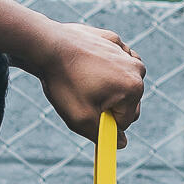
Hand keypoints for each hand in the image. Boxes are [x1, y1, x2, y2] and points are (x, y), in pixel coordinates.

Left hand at [34, 22, 145, 141]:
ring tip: (81, 81)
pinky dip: (102, 66)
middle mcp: (136, 69)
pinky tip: (84, 64)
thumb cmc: (65, 82)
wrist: (46, 46)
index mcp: (134, 89)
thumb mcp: (81, 119)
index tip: (85, 111)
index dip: (102, 121)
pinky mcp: (113, 40)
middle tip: (82, 97)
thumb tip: (121, 143)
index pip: (125, 121)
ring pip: (120, 82)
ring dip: (106, 86)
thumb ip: (104, 135)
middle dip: (108, 104)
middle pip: (127, 102)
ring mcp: (125, 52)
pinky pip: (112, 62)